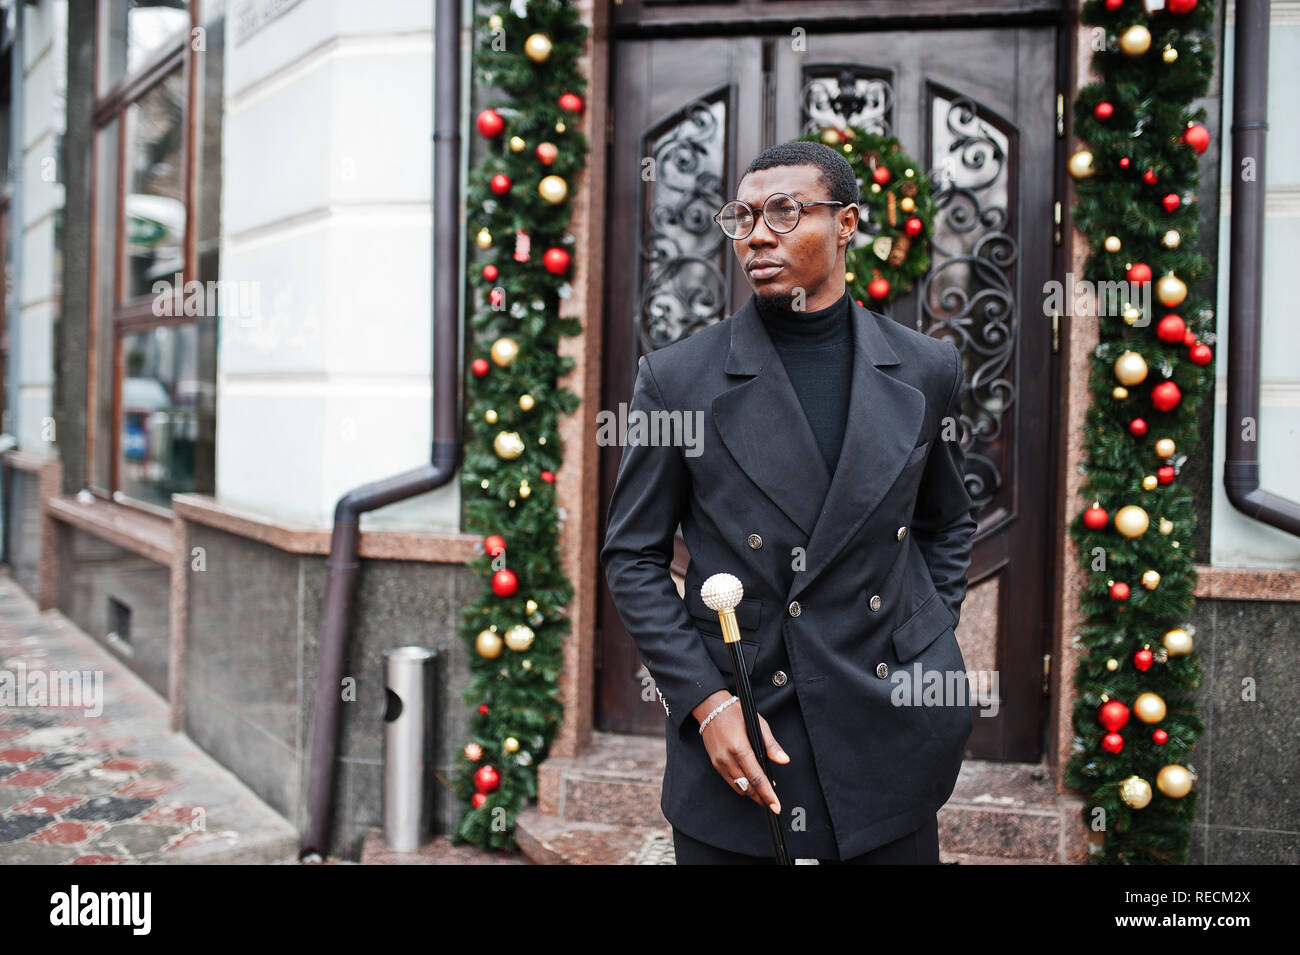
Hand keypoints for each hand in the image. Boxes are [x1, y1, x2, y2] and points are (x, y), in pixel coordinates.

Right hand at [692, 690, 788, 813]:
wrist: (710, 708)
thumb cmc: (735, 713)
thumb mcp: (758, 724)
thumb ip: (771, 745)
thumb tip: (784, 760)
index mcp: (740, 748)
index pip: (757, 778)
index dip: (767, 794)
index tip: (776, 806)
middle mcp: (727, 759)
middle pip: (747, 787)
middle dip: (761, 798)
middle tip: (773, 803)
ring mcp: (720, 763)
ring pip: (738, 788)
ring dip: (752, 794)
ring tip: (764, 795)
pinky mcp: (715, 764)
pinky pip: (731, 781)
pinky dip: (742, 786)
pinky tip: (751, 784)